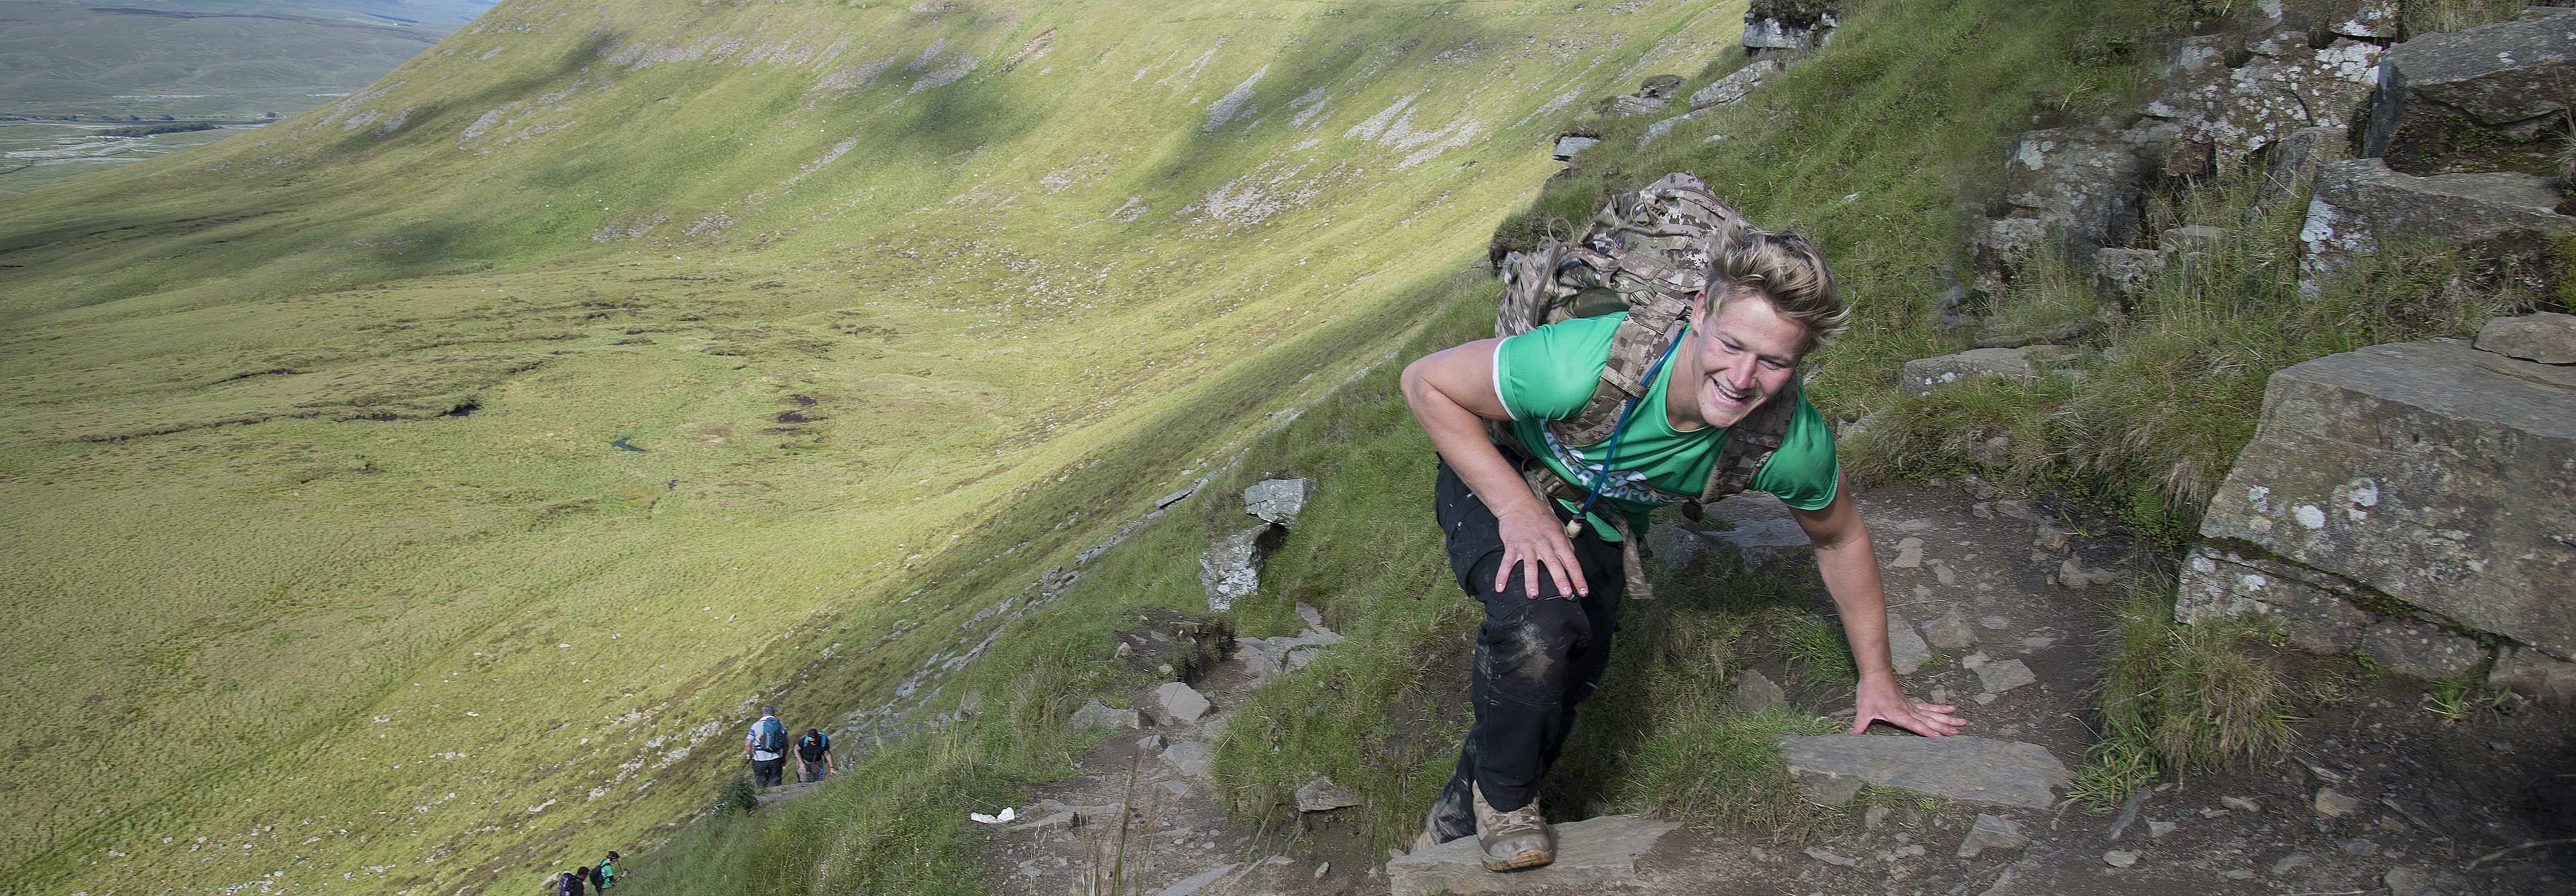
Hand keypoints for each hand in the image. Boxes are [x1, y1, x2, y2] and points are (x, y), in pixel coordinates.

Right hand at [1493, 504, 1588, 598]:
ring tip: (1533, 594)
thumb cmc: (1539, 515)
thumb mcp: (1558, 526)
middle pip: (1553, 563)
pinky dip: (1502, 575)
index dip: (1577, 576)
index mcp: (1557, 539)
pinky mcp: (1512, 546)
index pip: (1571, 560)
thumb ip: (1566, 543)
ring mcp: (1526, 545)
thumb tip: (1572, 557)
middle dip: (1560, 579)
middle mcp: (1543, 543)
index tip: (1582, 590)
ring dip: (1531, 580)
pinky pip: (1507, 562)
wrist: (1518, 504)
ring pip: (1530, 565)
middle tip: (1564, 593)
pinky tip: (1500, 587)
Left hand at [1849, 672, 1964, 736]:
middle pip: (1929, 720)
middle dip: (1944, 727)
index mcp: (1898, 714)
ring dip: (1948, 718)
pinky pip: (1929, 707)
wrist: (1875, 672)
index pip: (1914, 724)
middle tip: (1959, 732)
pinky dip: (1940, 709)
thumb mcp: (1863, 709)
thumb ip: (1859, 724)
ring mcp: (1911, 706)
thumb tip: (1850, 735)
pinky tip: (1951, 709)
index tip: (1939, 736)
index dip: (1926, 731)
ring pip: (1933, 714)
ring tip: (1963, 722)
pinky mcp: (1911, 703)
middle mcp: (1908, 710)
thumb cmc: (1870, 691)